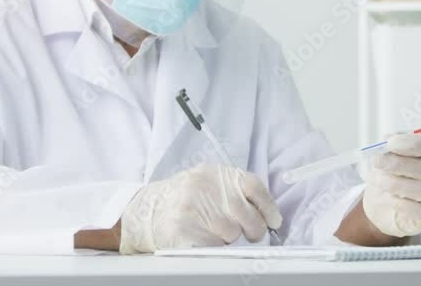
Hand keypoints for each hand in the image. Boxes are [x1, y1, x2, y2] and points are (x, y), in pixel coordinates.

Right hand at [119, 164, 282, 253]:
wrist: (146, 210)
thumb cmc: (184, 198)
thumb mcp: (208, 183)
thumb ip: (234, 190)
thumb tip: (268, 214)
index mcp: (213, 173)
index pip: (252, 185)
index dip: (268, 206)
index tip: (274, 221)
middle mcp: (203, 188)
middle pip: (247, 215)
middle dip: (254, 229)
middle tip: (251, 233)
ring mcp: (191, 210)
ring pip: (231, 234)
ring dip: (228, 238)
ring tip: (213, 231)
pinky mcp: (182, 232)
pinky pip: (213, 247)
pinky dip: (213, 247)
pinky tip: (203, 239)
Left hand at [362, 134, 420, 237]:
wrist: (388, 204)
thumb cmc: (395, 175)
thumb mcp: (391, 156)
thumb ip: (391, 148)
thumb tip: (384, 143)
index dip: (410, 144)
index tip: (389, 143)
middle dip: (400, 164)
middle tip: (378, 161)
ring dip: (398, 184)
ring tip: (379, 180)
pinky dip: (402, 204)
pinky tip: (388, 197)